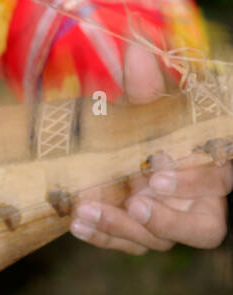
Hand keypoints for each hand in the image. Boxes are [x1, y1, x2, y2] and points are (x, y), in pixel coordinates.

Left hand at [69, 44, 231, 254]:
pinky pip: (123, 242)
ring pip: (156, 240)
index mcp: (209, 166)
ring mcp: (165, 222)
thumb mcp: (144, 100)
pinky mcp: (135, 232)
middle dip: (168, 220)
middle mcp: (195, 201)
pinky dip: (100, 235)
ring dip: (121, 228)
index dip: (193, 181)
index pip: (217, 183)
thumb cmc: (143, 116)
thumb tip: (137, 52)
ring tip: (87, 211)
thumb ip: (145, 83)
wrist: (113, 134)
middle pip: (201, 228)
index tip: (158, 171)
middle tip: (135, 203)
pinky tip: (77, 223)